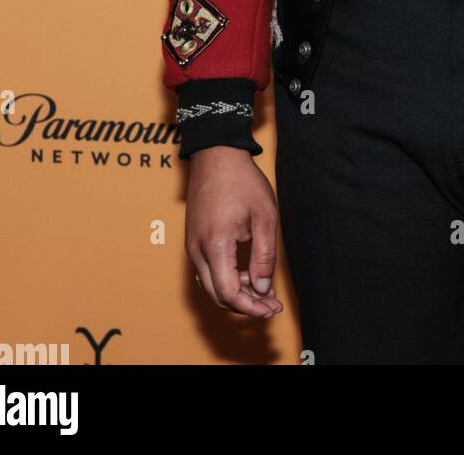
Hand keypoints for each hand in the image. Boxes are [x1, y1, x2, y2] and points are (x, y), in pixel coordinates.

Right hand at [186, 146, 282, 318]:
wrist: (216, 155)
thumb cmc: (242, 181)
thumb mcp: (264, 217)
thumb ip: (264, 256)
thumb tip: (261, 289)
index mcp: (215, 245)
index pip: (229, 293)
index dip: (251, 308)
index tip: (271, 308)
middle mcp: (197, 250)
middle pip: (218, 295)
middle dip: (245, 305)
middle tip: (271, 304)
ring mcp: (192, 245)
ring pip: (212, 285)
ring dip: (237, 292)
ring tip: (264, 289)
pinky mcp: (193, 240)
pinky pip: (208, 270)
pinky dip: (226, 278)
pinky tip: (247, 273)